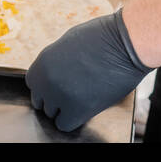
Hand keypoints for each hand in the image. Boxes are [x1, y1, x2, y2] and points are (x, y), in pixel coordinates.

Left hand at [25, 9, 152, 132]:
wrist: (126, 44)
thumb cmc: (104, 37)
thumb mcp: (70, 42)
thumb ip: (56, 60)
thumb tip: (54, 74)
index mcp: (43, 61)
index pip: (33, 83)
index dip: (47, 85)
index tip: (59, 85)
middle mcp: (47, 80)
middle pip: (41, 101)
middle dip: (55, 98)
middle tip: (73, 92)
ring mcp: (61, 96)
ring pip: (52, 114)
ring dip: (65, 108)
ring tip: (82, 97)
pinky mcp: (78, 109)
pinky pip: (65, 124)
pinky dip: (73, 119)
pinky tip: (85, 108)